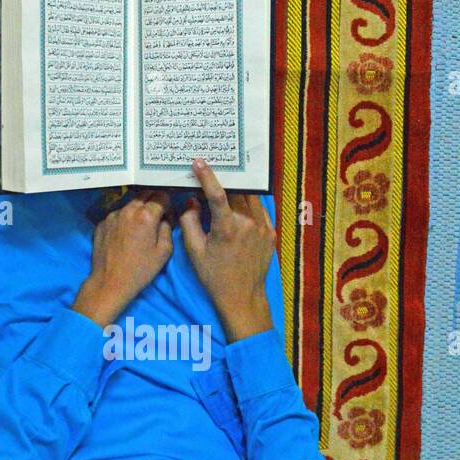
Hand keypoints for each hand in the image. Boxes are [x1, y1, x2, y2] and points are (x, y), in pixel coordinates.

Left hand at [73, 190, 173, 326]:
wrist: (110, 282)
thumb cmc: (140, 270)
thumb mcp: (164, 251)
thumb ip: (168, 228)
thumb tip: (165, 219)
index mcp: (146, 216)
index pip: (161, 196)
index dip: (167, 204)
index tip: (167, 214)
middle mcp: (128, 210)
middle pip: (144, 195)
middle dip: (153, 202)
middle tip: (156, 218)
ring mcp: (112, 215)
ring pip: (130, 204)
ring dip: (137, 210)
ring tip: (139, 228)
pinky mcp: (101, 223)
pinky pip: (117, 215)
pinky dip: (124, 220)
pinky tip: (124, 236)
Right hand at [179, 158, 275, 342]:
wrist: (242, 297)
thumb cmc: (214, 277)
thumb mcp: (194, 252)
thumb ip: (190, 222)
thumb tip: (191, 200)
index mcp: (227, 228)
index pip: (217, 193)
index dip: (207, 175)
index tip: (199, 162)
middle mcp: (248, 223)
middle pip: (235, 191)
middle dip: (223, 179)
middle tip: (212, 168)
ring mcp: (262, 227)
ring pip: (250, 197)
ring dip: (238, 188)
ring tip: (227, 180)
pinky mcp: (270, 232)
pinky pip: (260, 208)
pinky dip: (249, 202)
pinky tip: (240, 200)